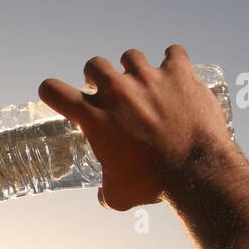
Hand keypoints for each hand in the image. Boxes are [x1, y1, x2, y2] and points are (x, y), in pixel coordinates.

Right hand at [38, 45, 238, 210]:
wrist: (196, 171)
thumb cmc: (153, 183)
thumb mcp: (119, 194)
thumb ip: (107, 191)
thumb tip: (104, 196)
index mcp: (94, 117)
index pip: (54, 91)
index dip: (52, 91)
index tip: (57, 94)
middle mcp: (117, 91)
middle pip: (94, 64)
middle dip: (97, 76)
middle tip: (108, 90)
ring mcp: (148, 77)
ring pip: (131, 56)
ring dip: (134, 69)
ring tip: (146, 83)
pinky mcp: (179, 73)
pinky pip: (173, 53)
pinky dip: (174, 61)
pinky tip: (177, 74)